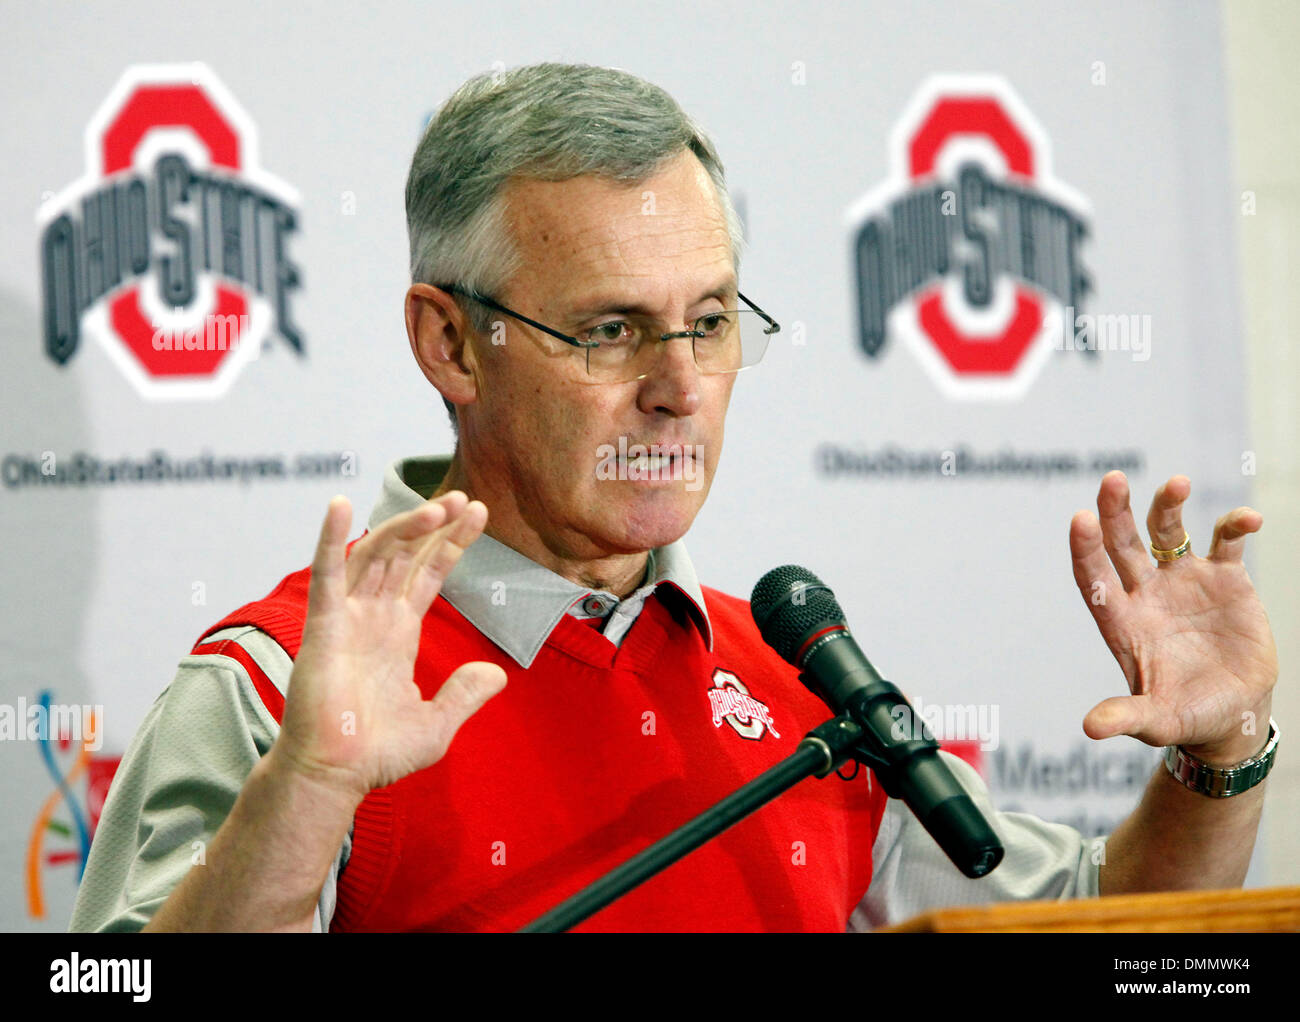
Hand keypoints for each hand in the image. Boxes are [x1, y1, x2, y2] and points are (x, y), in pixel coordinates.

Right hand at [270, 491, 506, 801]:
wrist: (335, 776)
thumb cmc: (375, 754)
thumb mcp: (437, 723)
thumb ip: (464, 694)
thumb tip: (496, 674)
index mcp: (399, 632)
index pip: (428, 573)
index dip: (451, 542)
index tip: (476, 512)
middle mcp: (373, 617)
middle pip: (407, 555)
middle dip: (434, 526)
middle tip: (463, 498)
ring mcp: (347, 618)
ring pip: (376, 555)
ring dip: (404, 527)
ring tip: (438, 507)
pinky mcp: (323, 627)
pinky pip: (327, 575)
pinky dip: (330, 539)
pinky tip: (340, 506)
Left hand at [1069, 472, 1276, 764]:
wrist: (1232, 712)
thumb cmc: (1185, 717)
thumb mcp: (1156, 721)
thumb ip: (1126, 717)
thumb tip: (1090, 728)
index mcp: (1123, 620)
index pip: (1094, 577)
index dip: (1085, 550)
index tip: (1080, 519)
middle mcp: (1146, 593)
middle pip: (1122, 544)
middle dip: (1115, 511)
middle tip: (1112, 479)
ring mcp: (1183, 581)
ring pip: (1167, 532)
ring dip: (1168, 506)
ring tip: (1177, 484)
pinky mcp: (1224, 579)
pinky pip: (1225, 542)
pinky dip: (1233, 526)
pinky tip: (1246, 518)